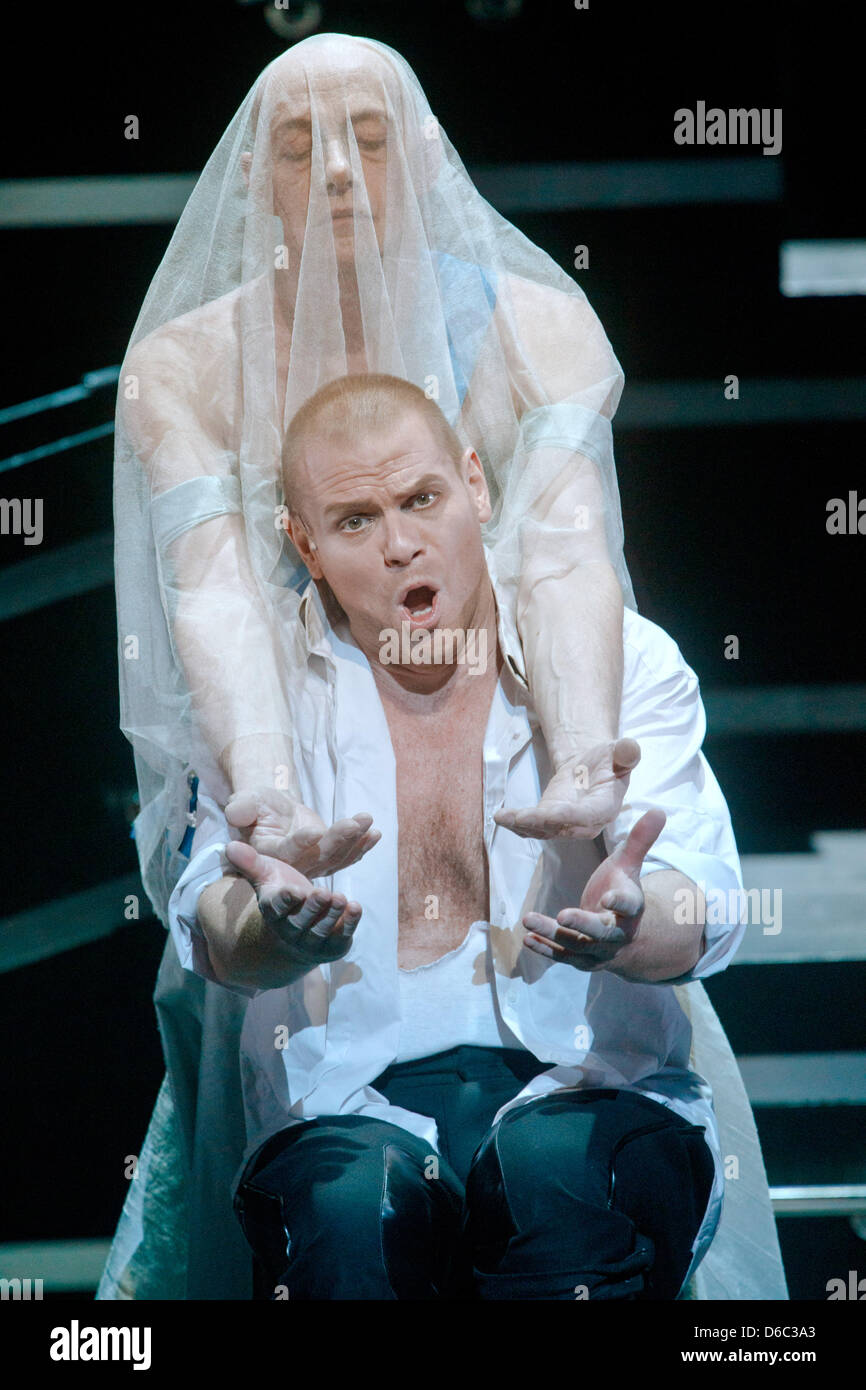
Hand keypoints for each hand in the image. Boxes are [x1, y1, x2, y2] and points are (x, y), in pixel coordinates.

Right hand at [224, 839, 360, 966]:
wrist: (297, 929)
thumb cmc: (282, 894)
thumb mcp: (267, 875)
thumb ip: (250, 862)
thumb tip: (228, 846)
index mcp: (273, 911)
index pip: (277, 908)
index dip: (285, 901)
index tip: (291, 892)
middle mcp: (291, 929)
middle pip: (301, 921)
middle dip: (312, 908)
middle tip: (324, 893)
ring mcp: (312, 941)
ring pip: (321, 929)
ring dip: (331, 915)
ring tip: (340, 898)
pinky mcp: (333, 945)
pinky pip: (341, 935)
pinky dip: (349, 923)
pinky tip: (356, 907)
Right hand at [225, 787, 380, 877]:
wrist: (272, 811)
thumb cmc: (257, 805)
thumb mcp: (246, 801)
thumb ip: (241, 807)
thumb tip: (234, 812)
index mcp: (270, 854)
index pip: (287, 851)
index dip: (301, 842)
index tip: (315, 831)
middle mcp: (293, 865)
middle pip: (318, 856)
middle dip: (338, 839)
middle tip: (354, 823)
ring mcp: (313, 864)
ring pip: (337, 856)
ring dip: (355, 840)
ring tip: (367, 819)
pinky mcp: (328, 859)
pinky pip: (348, 856)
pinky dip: (363, 846)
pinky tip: (375, 834)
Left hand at [494, 738, 640, 839]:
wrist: (592, 768)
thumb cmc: (608, 760)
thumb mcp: (619, 752)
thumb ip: (626, 753)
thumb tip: (630, 747)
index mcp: (605, 807)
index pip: (586, 816)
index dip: (568, 816)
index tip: (549, 812)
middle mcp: (585, 823)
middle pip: (561, 827)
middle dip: (539, 824)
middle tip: (519, 818)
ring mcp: (565, 826)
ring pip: (542, 829)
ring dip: (522, 825)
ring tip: (503, 817)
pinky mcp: (549, 823)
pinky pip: (531, 827)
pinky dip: (514, 824)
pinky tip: (500, 817)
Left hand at [522, 808, 665, 971]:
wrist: (626, 934)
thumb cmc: (622, 890)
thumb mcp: (629, 865)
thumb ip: (639, 840)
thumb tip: (658, 810)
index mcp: (631, 908)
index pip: (629, 906)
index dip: (620, 904)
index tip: (608, 898)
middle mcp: (616, 932)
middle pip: (600, 932)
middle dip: (582, 924)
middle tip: (563, 915)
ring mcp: (598, 949)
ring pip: (575, 946)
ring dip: (552, 934)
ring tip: (528, 919)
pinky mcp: (580, 958)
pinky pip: (562, 956)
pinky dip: (545, 949)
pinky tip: (527, 938)